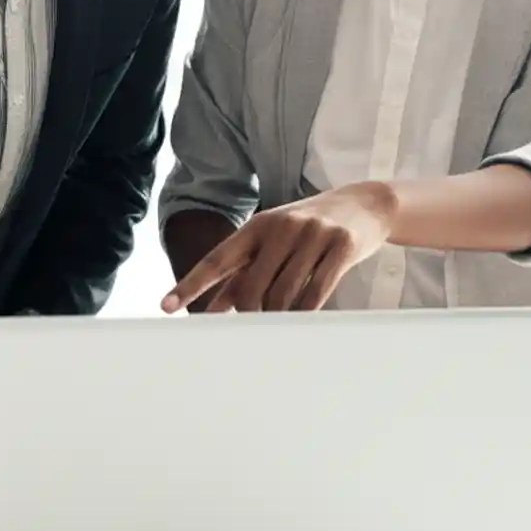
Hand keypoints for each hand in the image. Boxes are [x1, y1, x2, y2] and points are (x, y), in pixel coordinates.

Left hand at [162, 182, 396, 312]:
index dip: (190, 285)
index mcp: (257, 226)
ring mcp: (312, 235)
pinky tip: (302, 319)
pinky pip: (315, 294)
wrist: (364, 204)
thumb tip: (213, 309)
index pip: (217, 260)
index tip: (166, 306)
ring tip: (282, 322)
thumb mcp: (271, 243)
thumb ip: (243, 273)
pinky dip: (305, 313)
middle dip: (250, 314)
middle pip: (252, 288)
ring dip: (279, 317)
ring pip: (283, 295)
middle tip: (256, 325)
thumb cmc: (308, 229)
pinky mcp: (341, 247)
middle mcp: (281, 227)